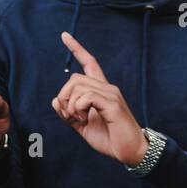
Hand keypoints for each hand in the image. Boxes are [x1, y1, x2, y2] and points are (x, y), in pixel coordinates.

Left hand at [52, 32, 146, 165]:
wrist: (131, 151)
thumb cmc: (110, 139)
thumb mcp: (83, 126)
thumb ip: (69, 114)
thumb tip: (55, 101)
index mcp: (101, 91)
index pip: (89, 62)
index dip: (76, 49)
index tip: (64, 35)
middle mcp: (107, 88)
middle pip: (75, 78)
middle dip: (64, 96)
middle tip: (70, 116)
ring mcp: (111, 94)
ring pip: (78, 86)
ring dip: (71, 106)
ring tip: (80, 120)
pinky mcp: (113, 104)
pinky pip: (86, 97)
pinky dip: (78, 109)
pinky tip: (84, 119)